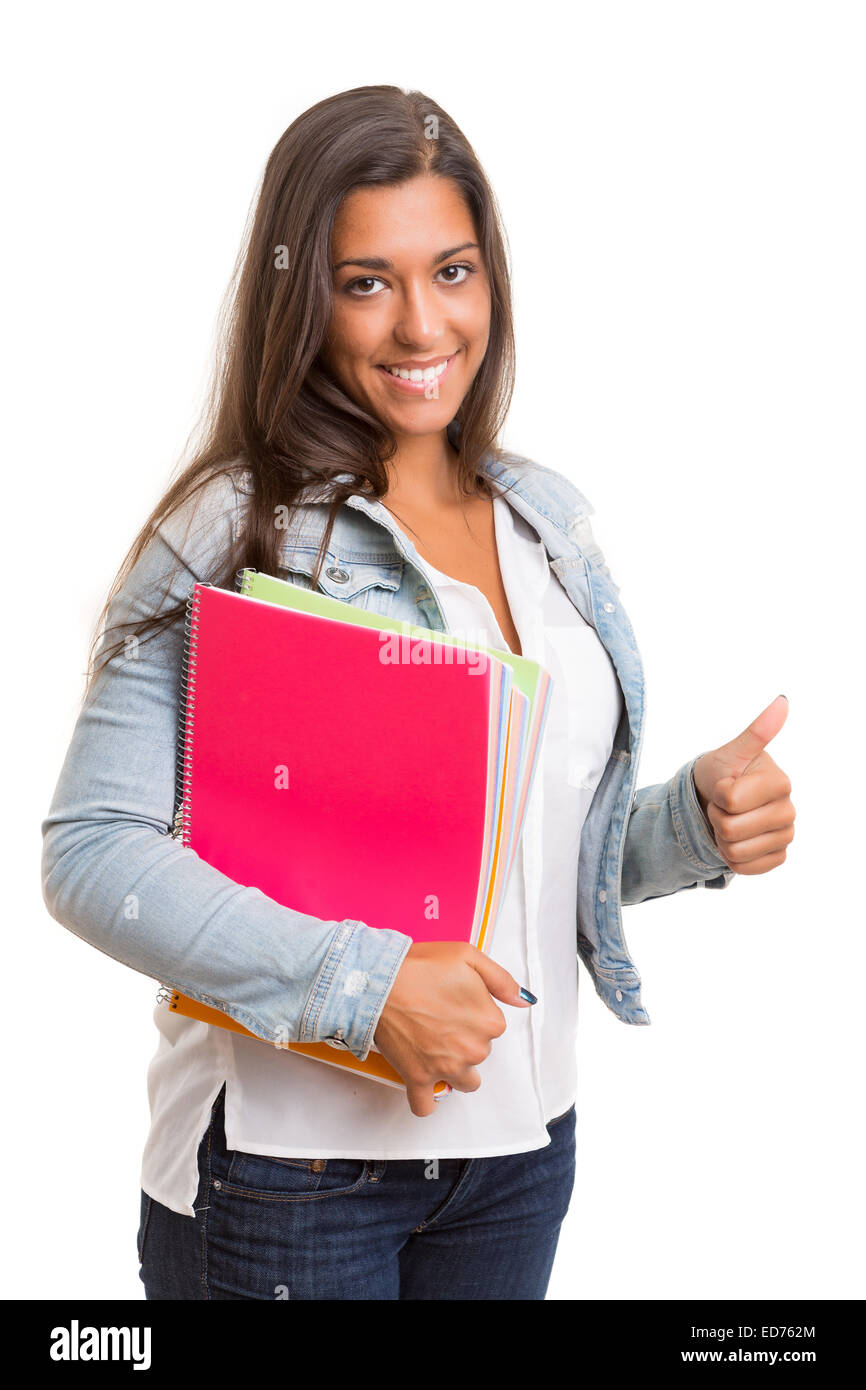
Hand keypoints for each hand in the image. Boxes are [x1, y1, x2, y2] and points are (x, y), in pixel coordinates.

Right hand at [373, 941, 533, 1117]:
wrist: (379, 980)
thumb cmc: (421, 966)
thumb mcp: (468, 956)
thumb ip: (502, 980)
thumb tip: (525, 1002)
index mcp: (490, 1021)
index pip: (493, 1025)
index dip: (474, 1011)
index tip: (454, 1000)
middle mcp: (473, 1050)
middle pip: (479, 1052)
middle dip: (464, 1038)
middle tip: (438, 1016)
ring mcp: (446, 1068)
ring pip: (465, 1081)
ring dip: (454, 1068)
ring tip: (433, 1044)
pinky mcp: (418, 1078)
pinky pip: (426, 1106)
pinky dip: (425, 1098)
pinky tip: (422, 1081)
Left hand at [692, 694, 794, 875]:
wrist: (715, 800)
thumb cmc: (722, 773)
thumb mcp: (730, 753)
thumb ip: (756, 732)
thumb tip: (783, 701)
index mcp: (780, 782)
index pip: (730, 800)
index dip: (717, 794)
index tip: (724, 785)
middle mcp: (789, 810)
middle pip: (730, 829)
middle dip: (716, 816)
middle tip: (723, 804)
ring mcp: (785, 836)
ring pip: (734, 851)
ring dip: (720, 837)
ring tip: (727, 819)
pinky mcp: (776, 858)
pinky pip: (743, 868)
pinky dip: (728, 857)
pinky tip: (734, 840)